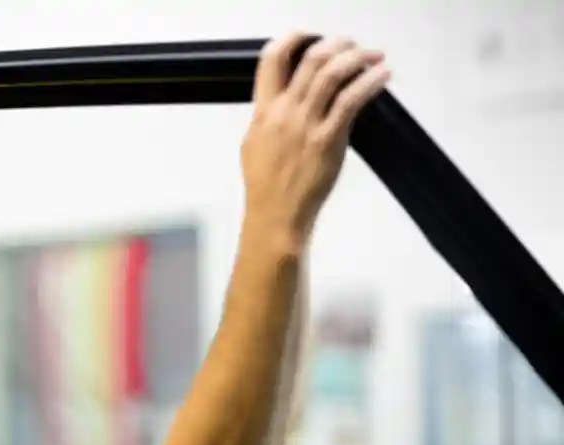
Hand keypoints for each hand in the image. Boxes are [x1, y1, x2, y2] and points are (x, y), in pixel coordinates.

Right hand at [241, 33, 390, 239]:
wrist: (275, 218)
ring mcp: (305, 126)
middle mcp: (283, 113)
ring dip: (357, 57)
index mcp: (262, 112)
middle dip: (336, 44)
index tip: (310, 34)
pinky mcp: (328, 141)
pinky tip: (383, 75)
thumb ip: (268, 119)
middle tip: (352, 46)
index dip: (293, 38)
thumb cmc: (266, 187)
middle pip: (310, 59)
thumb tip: (281, 101)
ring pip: (332, 73)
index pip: (271, 59)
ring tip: (373, 55)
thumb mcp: (254, 146)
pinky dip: (371, 81)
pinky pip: (352, 99)